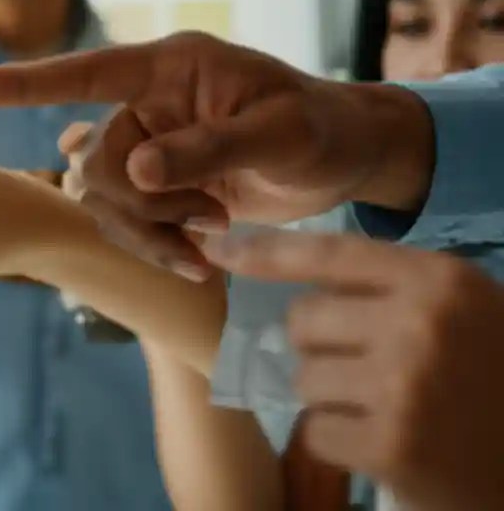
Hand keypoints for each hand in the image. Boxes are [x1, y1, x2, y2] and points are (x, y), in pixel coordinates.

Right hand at [0, 32, 433, 278]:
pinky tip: (198, 256)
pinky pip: (123, 223)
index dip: (11, 84)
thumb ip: (205, 148)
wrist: (345, 159)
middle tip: (207, 221)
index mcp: (166, 69)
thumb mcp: (277, 133)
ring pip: (102, 200)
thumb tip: (133, 172)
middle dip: (140, 205)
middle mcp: (145, 104)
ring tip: (210, 239)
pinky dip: (154, 246)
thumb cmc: (320, 126)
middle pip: (94, 162)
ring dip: (148, 231)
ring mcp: (148, 147)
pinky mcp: (156, 187)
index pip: (76, 72)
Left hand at [208, 230, 503, 510]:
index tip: (219, 249)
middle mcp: (419, 324)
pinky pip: (315, 430)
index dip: (264, 251)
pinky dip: (338, 441)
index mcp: (436, 280)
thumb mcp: (454, 307)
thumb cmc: (488, 372)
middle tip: (367, 369)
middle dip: (319, 347)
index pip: (328, 253)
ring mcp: (402, 386)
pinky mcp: (390, 445)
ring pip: (303, 378)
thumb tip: (274, 273)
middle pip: (303, 321)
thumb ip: (381, 286)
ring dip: (329, 397)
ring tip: (381, 407)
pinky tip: (384, 441)